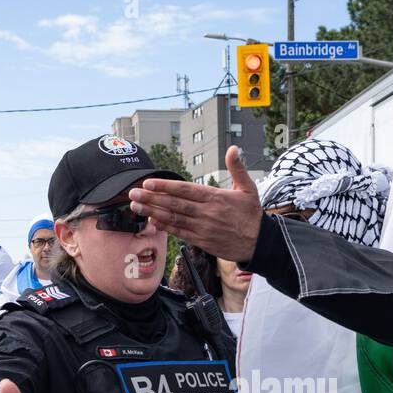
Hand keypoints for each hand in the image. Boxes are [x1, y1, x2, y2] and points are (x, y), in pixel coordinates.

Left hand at [128, 145, 262, 261]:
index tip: (148, 183)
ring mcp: (204, 228)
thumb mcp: (248, 188)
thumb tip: (234, 148)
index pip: (185, 190)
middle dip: (152, 199)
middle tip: (133, 194)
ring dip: (153, 212)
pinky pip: (181, 233)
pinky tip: (153, 221)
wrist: (260, 243)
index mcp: (216, 197)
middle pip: (175, 204)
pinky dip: (166, 227)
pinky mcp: (203, 241)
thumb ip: (238, 168)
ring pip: (174, 219)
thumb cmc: (252, 215)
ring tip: (136, 207)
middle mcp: (207, 213)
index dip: (165, 187)